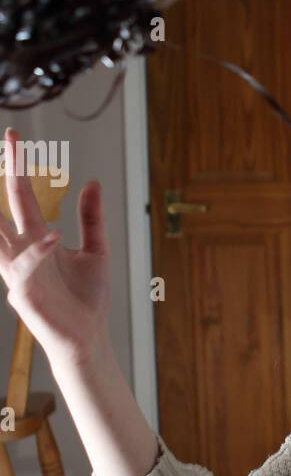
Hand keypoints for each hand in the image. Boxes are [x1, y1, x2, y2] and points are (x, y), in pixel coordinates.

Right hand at [0, 126, 111, 366]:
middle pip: (4, 208)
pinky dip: (38, 251)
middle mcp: (22, 252)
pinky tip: (53, 237)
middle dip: (5, 176)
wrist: (88, 338)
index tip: (14, 137)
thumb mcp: (96, 250)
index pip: (21, 197)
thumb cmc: (88, 299)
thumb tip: (91, 182)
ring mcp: (18, 272)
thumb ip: (91, 218)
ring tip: (10, 177)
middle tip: (7, 143)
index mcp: (37, 239)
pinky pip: (24, 267)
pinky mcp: (23, 294)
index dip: (18, 167)